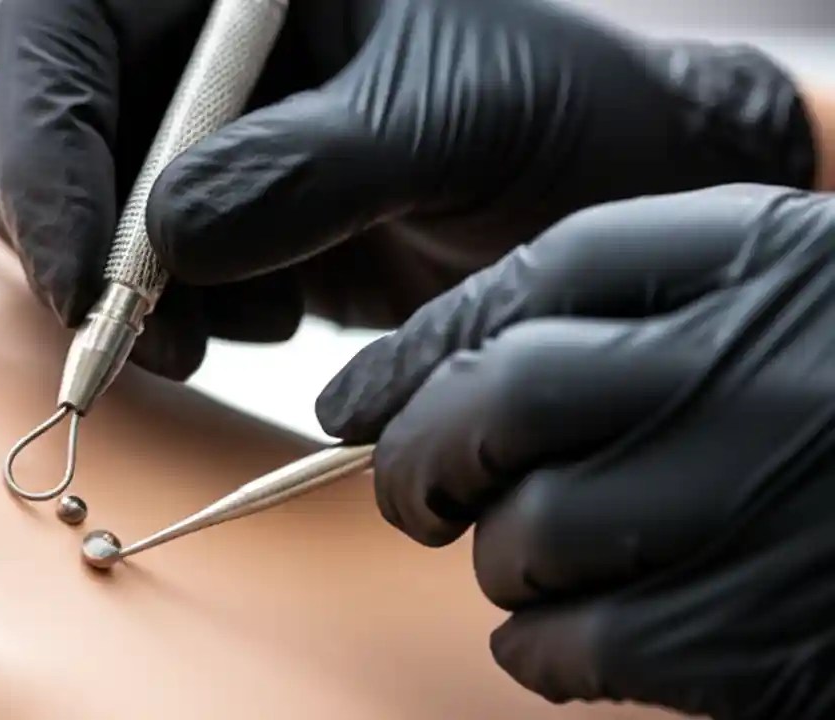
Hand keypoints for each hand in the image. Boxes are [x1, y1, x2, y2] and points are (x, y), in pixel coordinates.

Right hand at [0, 0, 815, 379]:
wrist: (599, 195)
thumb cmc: (554, 113)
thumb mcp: (446, 119)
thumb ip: (308, 166)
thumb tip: (169, 233)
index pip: (68, 25)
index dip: (48, 141)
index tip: (86, 267)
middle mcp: (201, 41)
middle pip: (47, 120)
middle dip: (81, 234)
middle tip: (140, 329)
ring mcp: (204, 129)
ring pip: (82, 208)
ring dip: (131, 291)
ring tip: (254, 319)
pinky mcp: (221, 212)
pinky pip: (139, 270)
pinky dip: (177, 317)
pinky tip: (271, 317)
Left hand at [316, 184, 834, 717]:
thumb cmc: (834, 397)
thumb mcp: (763, 294)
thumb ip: (616, 304)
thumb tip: (392, 387)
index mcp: (758, 260)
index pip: (542, 276)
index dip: (420, 346)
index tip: (353, 400)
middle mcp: (757, 368)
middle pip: (506, 396)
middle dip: (422, 455)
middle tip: (417, 492)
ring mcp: (761, 502)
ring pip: (528, 536)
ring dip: (502, 559)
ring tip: (543, 557)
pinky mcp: (765, 636)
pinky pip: (574, 645)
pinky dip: (538, 647)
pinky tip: (568, 633)